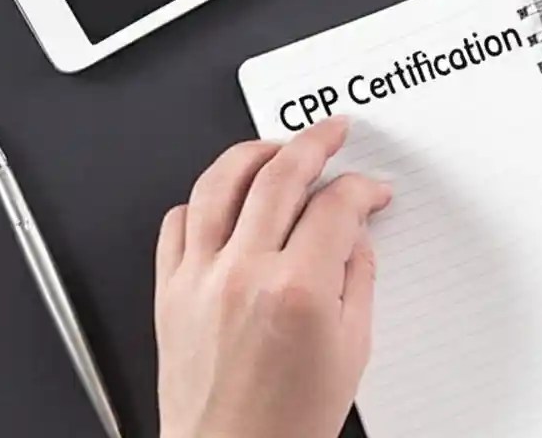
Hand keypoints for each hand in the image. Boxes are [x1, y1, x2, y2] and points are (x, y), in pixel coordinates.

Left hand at [155, 118, 390, 437]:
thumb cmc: (288, 423)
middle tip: (332, 133)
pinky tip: (222, 196)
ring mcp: (200, 280)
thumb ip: (357, 279)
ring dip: (254, 152)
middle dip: (314, 142)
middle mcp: (244, 275)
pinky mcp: (169, 293)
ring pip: (219, 183)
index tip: (372, 191)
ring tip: (276, 146)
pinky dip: (201, 199)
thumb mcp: (352, 349)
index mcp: (299, 290)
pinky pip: (177, 223)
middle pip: (280, 175)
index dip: (362, 188)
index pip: (336, 205)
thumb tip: (354, 236)